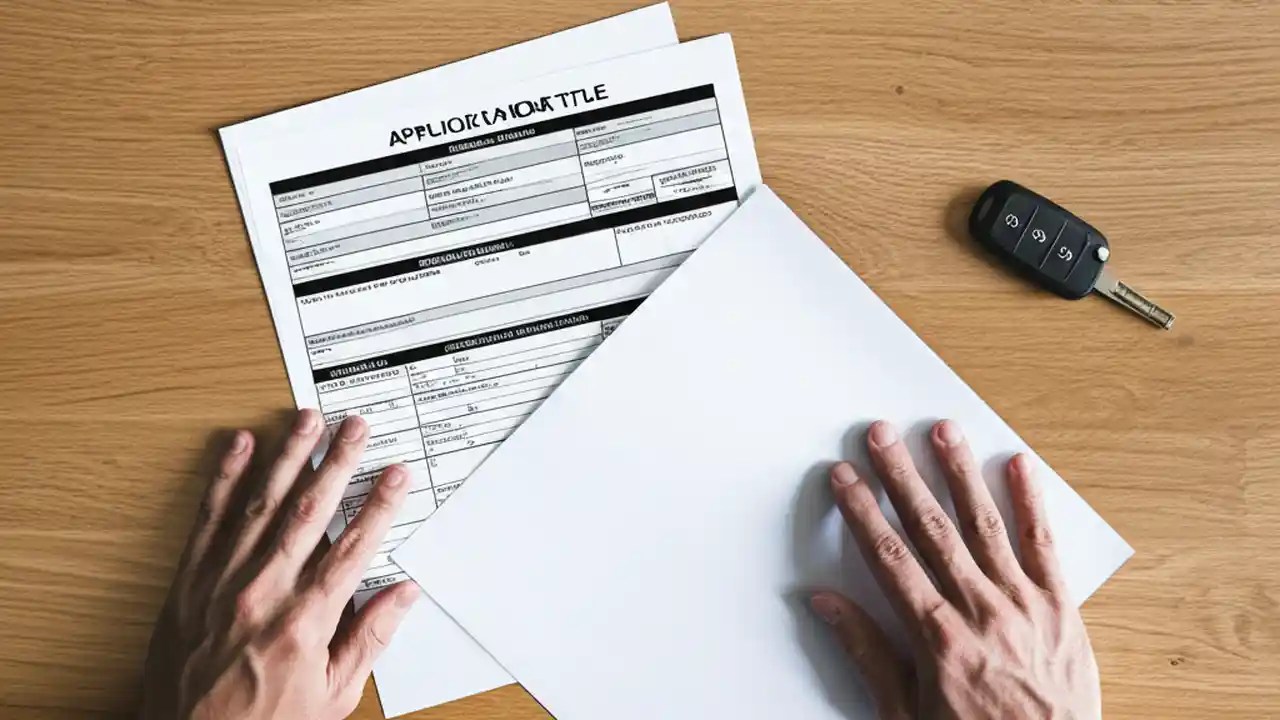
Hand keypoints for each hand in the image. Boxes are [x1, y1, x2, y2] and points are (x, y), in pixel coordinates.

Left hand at [139, 410, 420, 719]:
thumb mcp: (332, 696)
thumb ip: (369, 640)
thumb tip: (402, 595)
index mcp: (306, 621)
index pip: (353, 548)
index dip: (380, 506)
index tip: (396, 475)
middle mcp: (264, 592)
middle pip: (310, 511)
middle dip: (338, 462)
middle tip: (356, 426)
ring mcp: (221, 582)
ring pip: (262, 503)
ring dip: (288, 457)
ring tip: (307, 420)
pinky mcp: (188, 582)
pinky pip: (209, 518)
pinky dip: (224, 477)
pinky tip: (239, 446)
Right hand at [810, 419, 1100, 719]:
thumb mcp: (904, 713)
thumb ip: (867, 654)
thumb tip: (827, 605)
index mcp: (937, 638)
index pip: (888, 557)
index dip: (861, 511)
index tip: (845, 477)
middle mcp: (980, 611)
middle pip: (930, 529)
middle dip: (901, 476)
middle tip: (881, 434)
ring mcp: (1024, 605)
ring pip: (984, 525)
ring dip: (960, 474)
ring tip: (943, 431)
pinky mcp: (1061, 609)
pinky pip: (1044, 545)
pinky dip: (1031, 503)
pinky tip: (1017, 466)